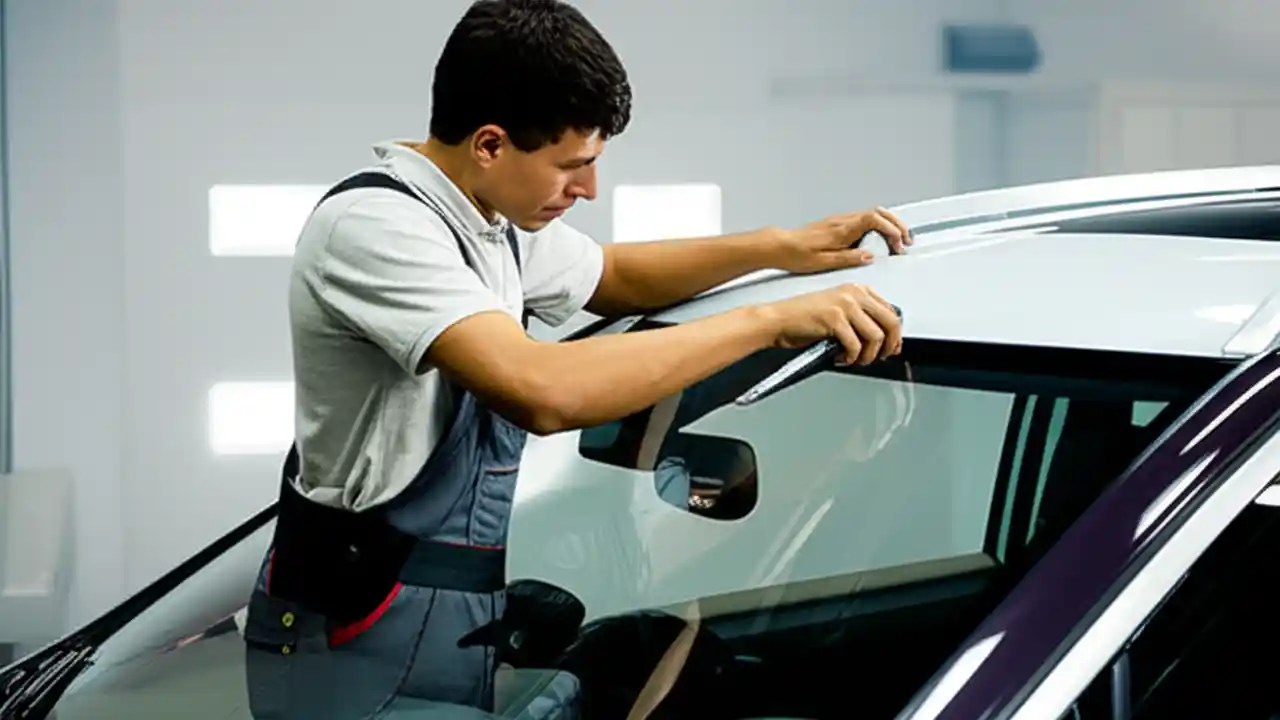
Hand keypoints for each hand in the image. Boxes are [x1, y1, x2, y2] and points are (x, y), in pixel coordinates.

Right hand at [761, 283, 901, 365]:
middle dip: (889, 346)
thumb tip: (887, 341)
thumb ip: (863, 321)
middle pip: (891, 323)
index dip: (894, 334)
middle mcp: (854, 294)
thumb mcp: (839, 312)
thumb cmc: (803, 318)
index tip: (890, 347)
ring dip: (868, 355)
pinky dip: (851, 357)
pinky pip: (856, 345)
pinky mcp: (834, 319)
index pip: (891, 311)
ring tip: (856, 360)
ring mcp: (845, 305)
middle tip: (880, 357)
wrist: (778, 320)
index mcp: (857, 289)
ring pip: (876, 336)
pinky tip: (841, 358)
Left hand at [774, 207, 912, 273]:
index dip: (890, 229)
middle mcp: (843, 221)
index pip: (874, 219)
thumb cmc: (798, 255)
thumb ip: (849, 258)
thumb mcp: (824, 262)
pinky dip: (879, 226)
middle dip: (897, 225)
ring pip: (873, 215)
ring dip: (889, 225)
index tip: (899, 244)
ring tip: (899, 240)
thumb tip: (870, 257)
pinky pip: (864, 219)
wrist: (781, 246)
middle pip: (878, 213)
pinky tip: (880, 239)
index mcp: (842, 229)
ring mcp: (841, 221)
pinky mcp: (838, 224)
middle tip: (907, 241)